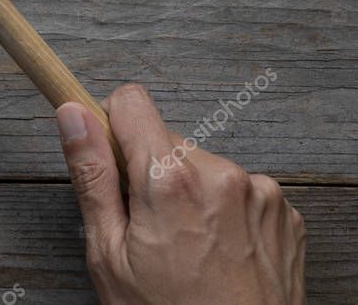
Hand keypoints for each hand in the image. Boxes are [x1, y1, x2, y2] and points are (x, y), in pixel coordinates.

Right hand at [56, 85, 305, 304]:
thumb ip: (92, 176)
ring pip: (204, 168)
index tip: (108, 156)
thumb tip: (72, 115)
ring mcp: (261, 192)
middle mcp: (222, 173)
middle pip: (167, 141)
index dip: (111, 124)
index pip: (131, 101)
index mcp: (170, 179)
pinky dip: (225, 213)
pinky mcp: (285, 212)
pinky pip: (241, 191)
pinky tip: (219, 255)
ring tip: (188, 250)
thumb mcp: (110, 256)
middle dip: (151, 173)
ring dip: (191, 194)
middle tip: (147, 229)